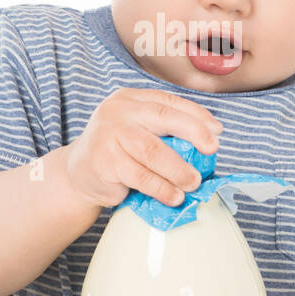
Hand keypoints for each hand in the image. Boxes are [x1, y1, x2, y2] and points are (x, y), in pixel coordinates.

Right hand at [65, 87, 223, 208]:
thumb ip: (162, 131)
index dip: (197, 115)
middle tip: (212, 150)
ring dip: (179, 169)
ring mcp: (108, 135)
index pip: (169, 102)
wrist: (78, 173)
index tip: (216, 131)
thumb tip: (205, 143)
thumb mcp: (136, 130)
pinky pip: (141, 177)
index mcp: (130, 99)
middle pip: (163, 118)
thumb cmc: (116, 151)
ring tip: (193, 182)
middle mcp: (117, 112)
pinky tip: (173, 196)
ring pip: (153, 151)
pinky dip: (162, 188)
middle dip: (194, 133)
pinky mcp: (105, 162)